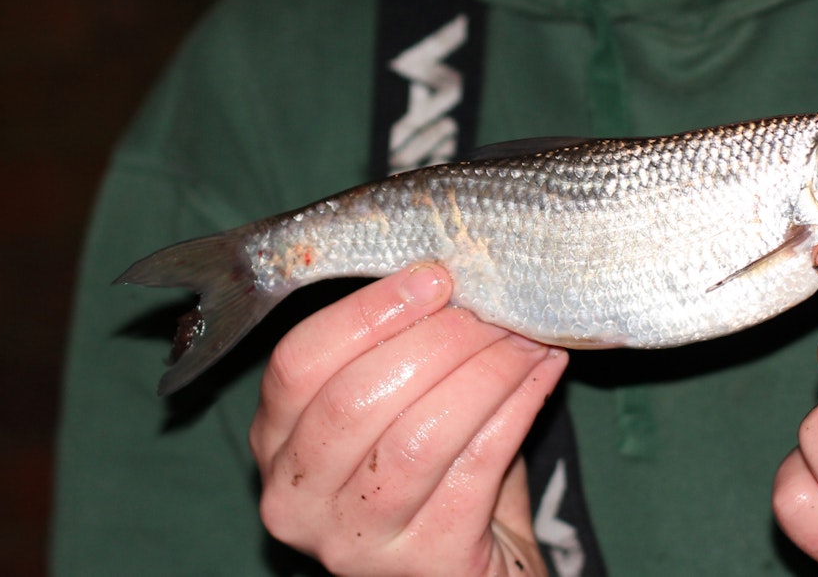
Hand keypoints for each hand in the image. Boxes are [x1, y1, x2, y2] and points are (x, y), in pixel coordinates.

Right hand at [248, 263, 567, 575]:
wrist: (471, 563)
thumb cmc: (432, 464)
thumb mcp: (394, 400)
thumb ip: (400, 342)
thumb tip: (451, 269)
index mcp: (276, 440)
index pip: (298, 363)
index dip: (368, 312)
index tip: (435, 276)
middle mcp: (298, 499)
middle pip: (356, 399)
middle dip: (437, 339)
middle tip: (493, 307)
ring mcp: (357, 541)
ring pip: (418, 437)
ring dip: (484, 371)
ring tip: (525, 337)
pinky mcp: (426, 562)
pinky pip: (476, 469)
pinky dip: (517, 407)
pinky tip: (542, 371)